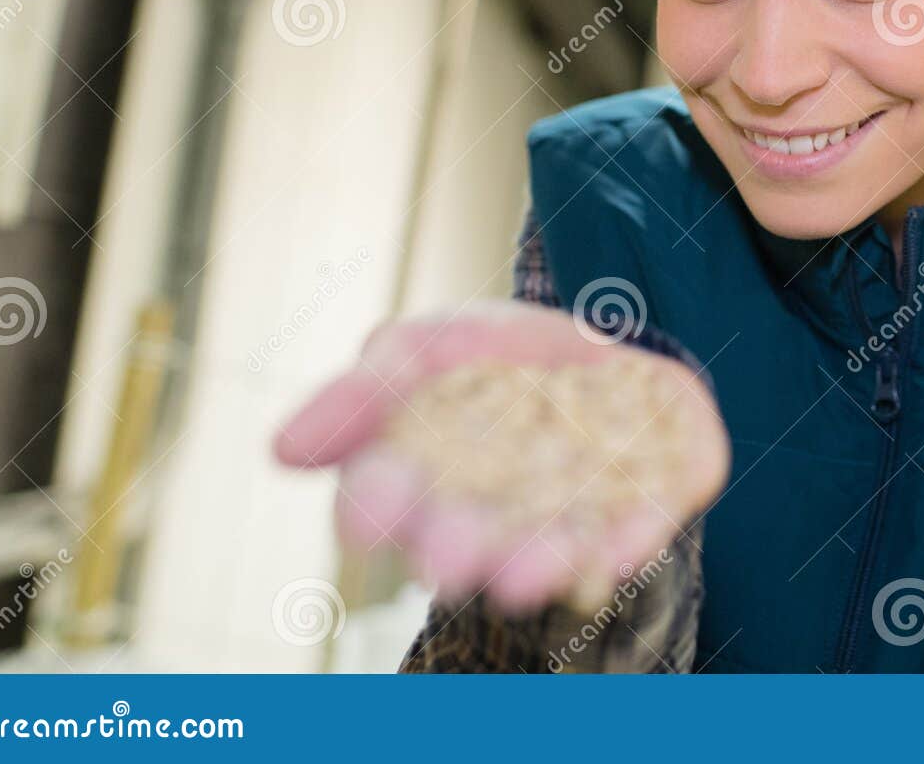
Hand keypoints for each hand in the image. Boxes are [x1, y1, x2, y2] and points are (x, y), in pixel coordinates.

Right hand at [272, 299, 729, 612]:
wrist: (607, 348)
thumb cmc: (493, 357)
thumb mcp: (423, 348)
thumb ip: (361, 392)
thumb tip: (280, 453)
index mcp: (423, 484)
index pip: (388, 498)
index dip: (377, 507)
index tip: (364, 519)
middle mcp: (490, 519)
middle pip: (468, 536)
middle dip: (457, 547)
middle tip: (445, 564)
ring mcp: (570, 520)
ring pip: (548, 549)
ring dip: (536, 562)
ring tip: (526, 576)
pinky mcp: (643, 509)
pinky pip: (637, 529)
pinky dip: (628, 540)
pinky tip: (620, 548)